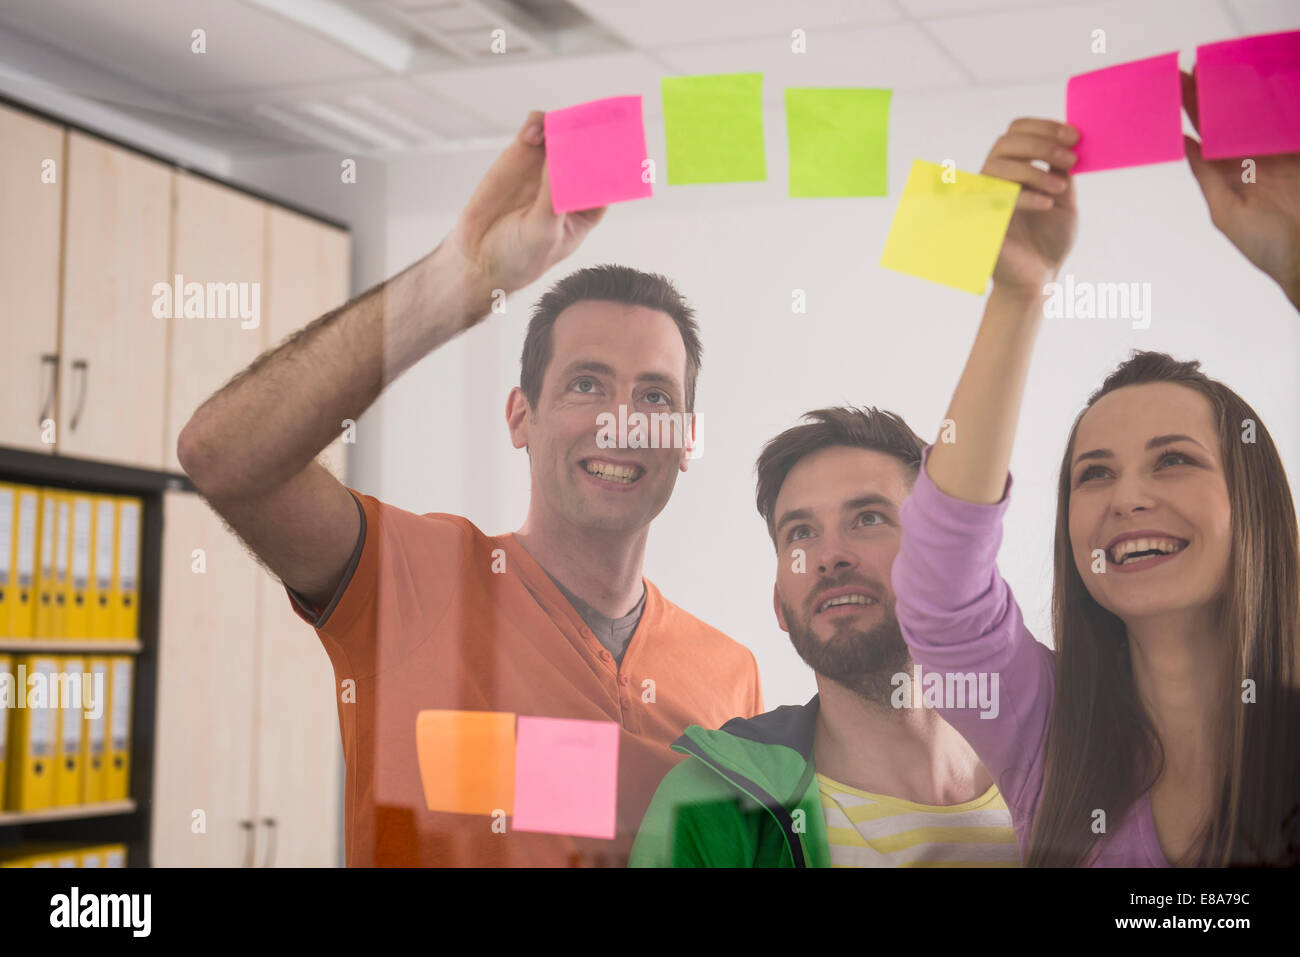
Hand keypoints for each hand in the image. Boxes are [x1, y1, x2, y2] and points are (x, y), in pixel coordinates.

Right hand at [447, 111, 606, 298]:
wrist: (478, 257)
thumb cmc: (520, 255)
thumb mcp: (543, 232)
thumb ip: (552, 199)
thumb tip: (560, 160)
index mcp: (587, 208)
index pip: (608, 180)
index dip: (615, 163)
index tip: (620, 149)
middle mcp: (569, 184)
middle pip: (588, 152)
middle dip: (592, 137)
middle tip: (594, 124)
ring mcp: (545, 168)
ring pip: (563, 135)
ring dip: (565, 126)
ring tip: (560, 127)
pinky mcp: (520, 156)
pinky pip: (535, 130)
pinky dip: (538, 124)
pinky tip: (535, 132)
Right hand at [980, 118, 1079, 294]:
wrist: (1039, 278)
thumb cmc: (1049, 240)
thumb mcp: (1064, 197)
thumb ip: (1061, 169)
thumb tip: (1069, 139)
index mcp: (1013, 169)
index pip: (1016, 132)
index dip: (1044, 127)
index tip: (1074, 137)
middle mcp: (994, 181)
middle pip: (1005, 143)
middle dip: (1041, 144)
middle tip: (1071, 157)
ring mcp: (985, 200)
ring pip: (997, 167)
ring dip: (1034, 170)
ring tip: (1060, 187)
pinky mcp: (981, 221)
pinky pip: (996, 198)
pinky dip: (1025, 196)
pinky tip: (1048, 205)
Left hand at [1182, 69, 1299, 304]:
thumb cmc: (1266, 245)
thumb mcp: (1227, 211)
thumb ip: (1207, 177)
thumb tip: (1185, 145)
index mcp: (1229, 174)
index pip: (1207, 135)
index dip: (1193, 110)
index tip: (1177, 85)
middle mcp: (1253, 159)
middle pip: (1233, 119)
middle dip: (1217, 94)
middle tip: (1201, 67)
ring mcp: (1281, 153)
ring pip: (1263, 116)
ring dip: (1249, 94)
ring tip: (1231, 69)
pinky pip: (1291, 124)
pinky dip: (1285, 106)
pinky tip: (1274, 87)